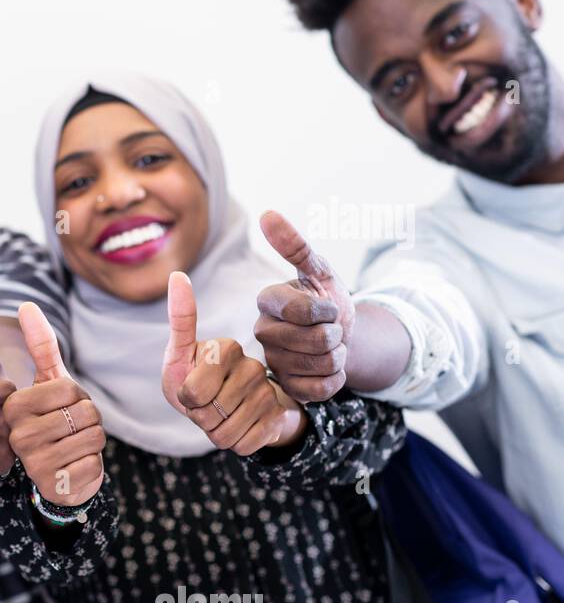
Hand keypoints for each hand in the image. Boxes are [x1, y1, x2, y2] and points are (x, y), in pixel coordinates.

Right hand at [1, 302, 104, 505]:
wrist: (56, 476)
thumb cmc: (53, 422)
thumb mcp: (48, 383)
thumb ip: (40, 344)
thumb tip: (26, 305)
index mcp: (14, 406)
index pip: (69, 388)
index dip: (78, 397)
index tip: (61, 410)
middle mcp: (18, 433)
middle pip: (86, 412)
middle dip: (90, 421)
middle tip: (70, 432)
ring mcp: (33, 462)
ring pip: (93, 436)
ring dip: (93, 443)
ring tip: (73, 447)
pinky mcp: (52, 485)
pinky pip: (93, 464)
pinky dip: (92, 465)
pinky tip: (73, 469)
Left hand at [163, 272, 305, 454]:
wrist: (230, 408)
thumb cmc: (194, 380)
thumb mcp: (178, 355)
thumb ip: (180, 321)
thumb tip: (177, 274)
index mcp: (226, 348)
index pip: (192, 391)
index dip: (185, 400)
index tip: (191, 390)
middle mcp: (252, 366)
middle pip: (208, 414)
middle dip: (199, 418)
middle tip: (206, 405)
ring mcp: (268, 392)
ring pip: (225, 434)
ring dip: (215, 433)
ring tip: (221, 415)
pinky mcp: (277, 417)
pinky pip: (244, 446)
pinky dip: (235, 443)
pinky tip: (240, 426)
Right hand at [253, 210, 353, 402]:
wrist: (341, 336)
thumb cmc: (328, 300)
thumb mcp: (320, 271)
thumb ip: (295, 245)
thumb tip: (267, 213)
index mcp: (267, 302)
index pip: (304, 310)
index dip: (328, 310)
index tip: (328, 306)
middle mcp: (262, 332)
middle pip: (318, 340)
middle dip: (337, 334)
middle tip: (331, 329)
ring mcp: (273, 362)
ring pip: (323, 363)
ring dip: (339, 355)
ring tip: (329, 347)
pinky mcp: (287, 388)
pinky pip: (322, 388)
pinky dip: (335, 378)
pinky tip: (326, 368)